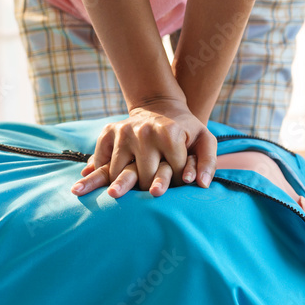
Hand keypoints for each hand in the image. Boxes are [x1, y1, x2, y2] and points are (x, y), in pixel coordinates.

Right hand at [71, 99, 217, 197]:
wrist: (161, 106)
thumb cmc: (186, 129)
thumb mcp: (205, 140)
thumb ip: (208, 162)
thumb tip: (202, 185)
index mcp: (169, 133)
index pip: (172, 173)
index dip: (175, 185)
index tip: (176, 189)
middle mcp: (144, 131)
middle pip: (143, 176)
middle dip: (148, 189)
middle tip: (150, 197)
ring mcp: (123, 131)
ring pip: (118, 172)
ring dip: (121, 187)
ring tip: (121, 198)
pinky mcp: (108, 132)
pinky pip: (101, 161)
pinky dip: (99, 175)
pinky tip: (95, 187)